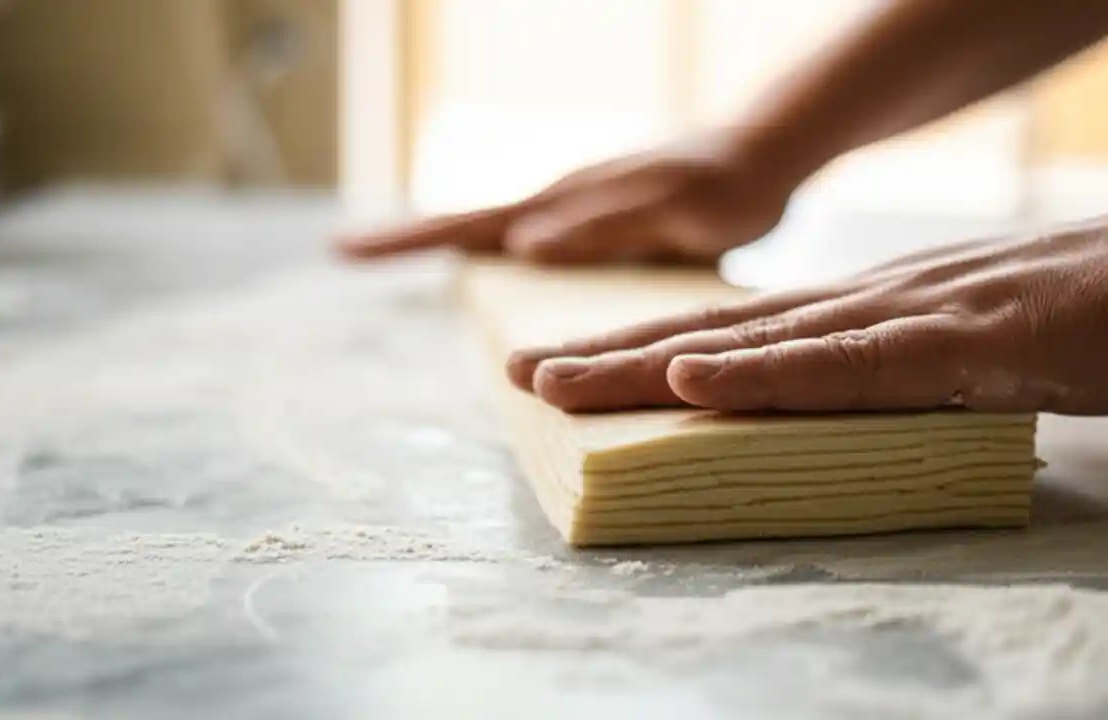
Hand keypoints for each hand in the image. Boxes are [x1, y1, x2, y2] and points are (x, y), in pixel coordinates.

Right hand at [336, 134, 792, 264]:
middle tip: (342, 250)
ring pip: (493, 227)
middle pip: (467, 221)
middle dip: (405, 238)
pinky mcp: (595, 220)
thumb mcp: (677, 212)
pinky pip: (529, 235)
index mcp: (566, 202)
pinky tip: (489, 269)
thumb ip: (605, 228)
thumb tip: (521, 246)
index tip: (344, 250)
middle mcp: (560, 201)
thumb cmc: (730, 188)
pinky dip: (492, 248)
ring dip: (441, 242)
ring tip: (385, 257)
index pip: (470, 222)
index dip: (409, 241)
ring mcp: (574, 207)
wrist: (765, 153)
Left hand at [507, 169, 1107, 414]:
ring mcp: (922, 316)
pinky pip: (858, 364)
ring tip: (558, 378)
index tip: (577, 373)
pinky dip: (774, 374)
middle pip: (726, 335)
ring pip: (763, 346)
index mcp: (884, 311)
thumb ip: (920, 372)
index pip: (749, 338)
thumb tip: (864, 402)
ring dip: (652, 363)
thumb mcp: (994, 351)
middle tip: (522, 374)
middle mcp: (881, 304)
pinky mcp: (976, 341)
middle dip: (616, 356)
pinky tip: (700, 374)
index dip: (653, 355)